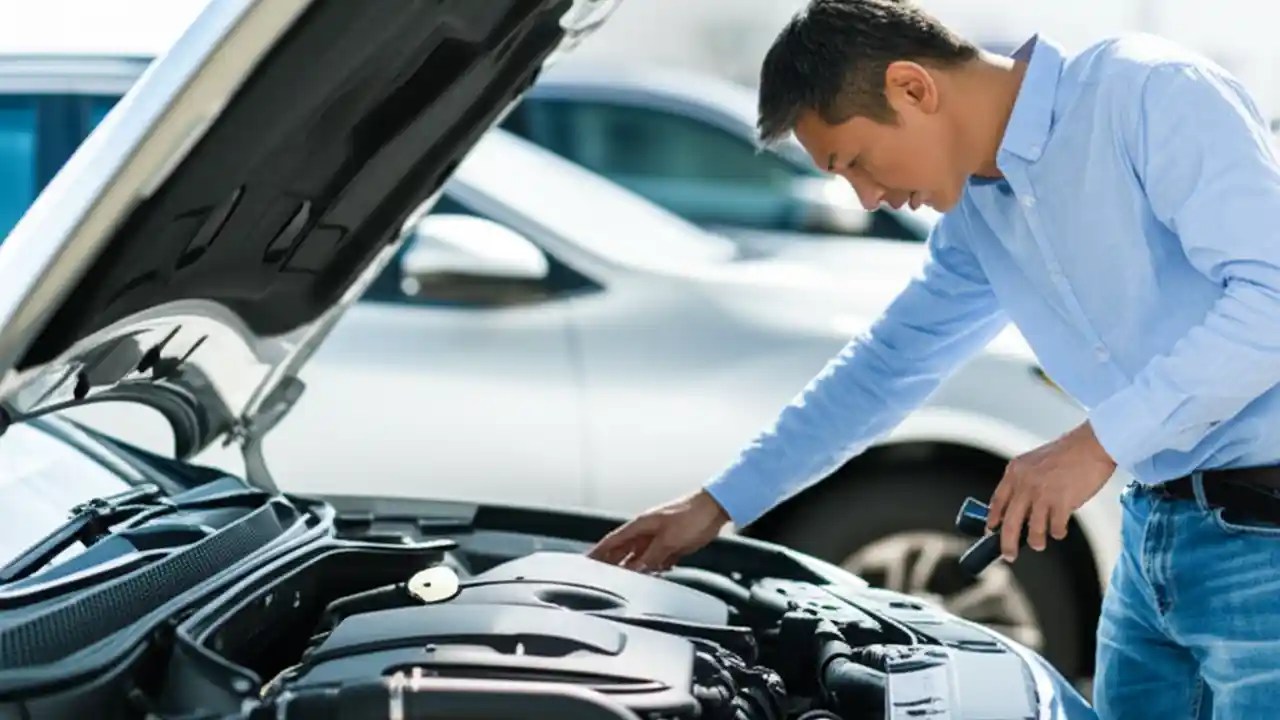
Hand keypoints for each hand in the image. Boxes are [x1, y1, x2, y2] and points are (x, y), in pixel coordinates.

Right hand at [587, 490, 729, 571]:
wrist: (715, 510)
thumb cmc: (691, 516)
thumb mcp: (669, 540)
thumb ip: (651, 556)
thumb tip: (635, 570)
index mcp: (641, 525)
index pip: (613, 540)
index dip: (598, 551)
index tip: (585, 562)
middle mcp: (647, 532)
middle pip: (623, 551)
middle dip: (610, 563)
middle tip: (597, 578)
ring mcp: (658, 539)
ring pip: (638, 558)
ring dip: (630, 569)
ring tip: (619, 583)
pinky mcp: (671, 546)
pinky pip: (655, 561)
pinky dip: (650, 570)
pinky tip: (647, 579)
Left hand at [986, 422, 1116, 561]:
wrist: (1091, 445)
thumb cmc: (1067, 453)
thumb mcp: (1034, 462)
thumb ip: (1024, 481)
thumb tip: (1018, 507)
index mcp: (1015, 472)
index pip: (997, 501)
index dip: (993, 518)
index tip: (991, 530)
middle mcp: (1025, 484)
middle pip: (1010, 522)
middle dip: (1007, 543)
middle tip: (1009, 554)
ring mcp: (1042, 495)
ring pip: (1033, 530)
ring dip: (1035, 541)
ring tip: (1038, 544)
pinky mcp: (1061, 503)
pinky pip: (1056, 529)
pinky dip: (1057, 533)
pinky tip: (1060, 530)